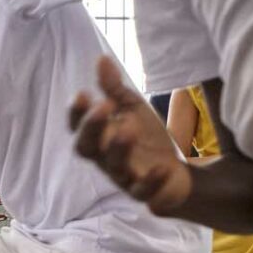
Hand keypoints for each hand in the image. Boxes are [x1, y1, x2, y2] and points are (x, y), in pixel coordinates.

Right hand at [69, 56, 191, 214]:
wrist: (175, 174)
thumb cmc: (146, 140)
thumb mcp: (131, 109)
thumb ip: (113, 89)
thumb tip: (102, 58)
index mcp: (100, 138)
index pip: (77, 127)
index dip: (76, 114)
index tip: (83, 93)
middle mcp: (105, 159)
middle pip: (86, 149)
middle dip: (91, 128)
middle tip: (103, 106)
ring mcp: (124, 178)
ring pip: (114, 168)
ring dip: (119, 148)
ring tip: (130, 128)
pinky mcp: (145, 194)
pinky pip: (143, 192)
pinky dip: (152, 181)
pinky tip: (163, 167)